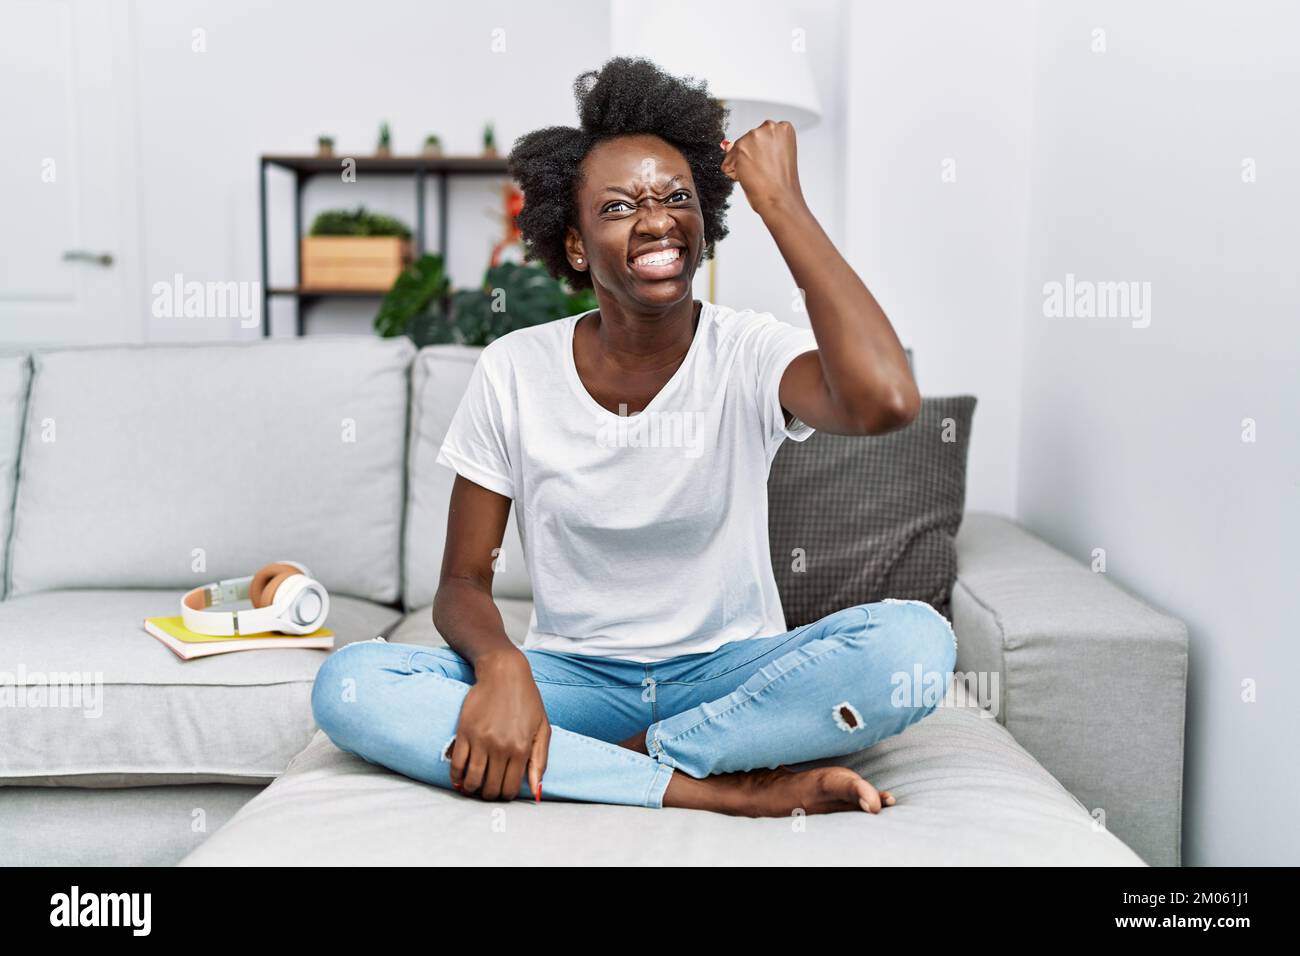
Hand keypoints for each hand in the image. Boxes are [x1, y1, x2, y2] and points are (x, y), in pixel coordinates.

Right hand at [448, 650, 549, 801]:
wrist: (504, 673)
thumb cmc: (526, 700)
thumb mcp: (542, 728)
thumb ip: (540, 760)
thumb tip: (536, 789)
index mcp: (522, 749)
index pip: (510, 788)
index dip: (505, 795)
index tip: (502, 791)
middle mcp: (501, 748)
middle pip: (490, 789)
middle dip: (488, 795)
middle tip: (487, 790)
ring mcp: (481, 741)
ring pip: (472, 780)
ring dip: (471, 789)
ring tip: (473, 786)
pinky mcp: (464, 732)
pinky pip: (456, 765)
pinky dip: (456, 776)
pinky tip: (459, 777)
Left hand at [719, 120, 805, 215]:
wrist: (781, 199)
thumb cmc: (781, 184)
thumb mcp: (772, 158)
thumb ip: (751, 146)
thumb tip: (726, 144)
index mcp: (783, 128)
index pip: (762, 137)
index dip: (764, 154)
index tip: (773, 163)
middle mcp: (769, 127)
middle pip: (747, 141)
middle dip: (751, 157)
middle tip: (766, 171)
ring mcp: (753, 136)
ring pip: (736, 152)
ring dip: (742, 166)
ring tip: (760, 174)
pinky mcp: (739, 148)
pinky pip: (727, 164)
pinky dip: (734, 175)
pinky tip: (750, 178)